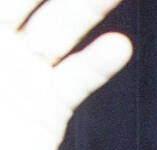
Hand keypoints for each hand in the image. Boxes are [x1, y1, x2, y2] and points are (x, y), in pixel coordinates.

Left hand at [0, 0, 133, 149]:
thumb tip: (27, 30)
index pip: (5, 0)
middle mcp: (0, 46)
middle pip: (30, 1)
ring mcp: (24, 73)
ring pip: (60, 29)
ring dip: (87, 7)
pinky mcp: (47, 107)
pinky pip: (76, 79)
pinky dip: (98, 64)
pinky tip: (119, 46)